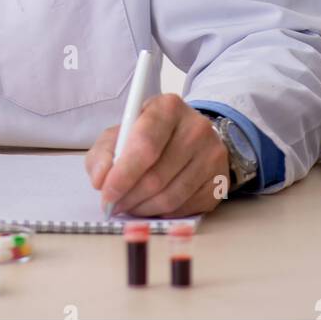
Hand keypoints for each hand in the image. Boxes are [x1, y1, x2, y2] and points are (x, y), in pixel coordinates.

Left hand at [85, 93, 230, 217]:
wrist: (190, 135)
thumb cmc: (150, 133)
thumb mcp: (122, 132)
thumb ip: (104, 153)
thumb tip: (100, 179)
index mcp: (168, 107)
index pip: (145, 145)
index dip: (123, 174)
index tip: (105, 193)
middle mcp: (196, 128)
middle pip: (156, 176)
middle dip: (128, 196)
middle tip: (113, 205)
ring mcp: (212, 156)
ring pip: (171, 196)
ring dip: (142, 208)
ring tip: (128, 206)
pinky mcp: (220, 181)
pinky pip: (185, 208)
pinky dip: (161, 212)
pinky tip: (150, 205)